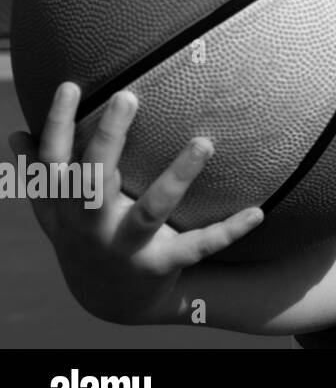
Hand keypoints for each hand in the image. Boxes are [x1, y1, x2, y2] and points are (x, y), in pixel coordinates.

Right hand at [7, 82, 263, 323]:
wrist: (112, 303)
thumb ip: (42, 176)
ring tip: (204, 143)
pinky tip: (258, 211)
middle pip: (95, 181)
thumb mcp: (57, 213)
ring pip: (150, 211)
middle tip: (127, 96)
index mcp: (67, 208)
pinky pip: (199, 246)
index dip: (57, 124)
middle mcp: (91, 228)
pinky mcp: (162, 266)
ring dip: (177, 178)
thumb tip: (17, 135)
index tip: (70, 84)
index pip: (55, 162)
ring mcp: (126, 248)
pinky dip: (229, 230)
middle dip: (107, 140)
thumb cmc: (87, 239)